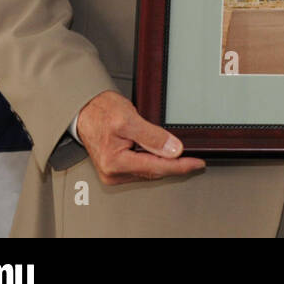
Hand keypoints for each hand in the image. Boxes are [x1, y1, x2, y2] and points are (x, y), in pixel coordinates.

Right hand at [76, 90, 205, 184]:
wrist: (85, 110)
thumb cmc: (101, 112)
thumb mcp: (129, 119)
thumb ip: (152, 136)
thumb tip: (173, 150)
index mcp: (115, 162)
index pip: (157, 168)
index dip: (181, 166)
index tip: (197, 163)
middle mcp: (113, 172)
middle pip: (155, 172)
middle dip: (176, 166)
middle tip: (195, 160)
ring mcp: (114, 172)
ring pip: (150, 171)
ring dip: (166, 164)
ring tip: (182, 156)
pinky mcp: (117, 169)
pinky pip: (142, 168)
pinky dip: (155, 161)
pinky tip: (164, 155)